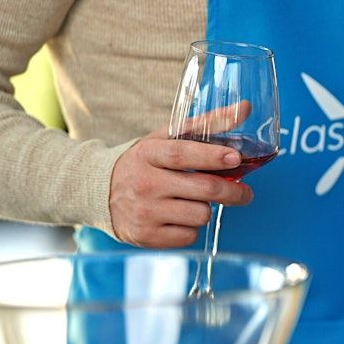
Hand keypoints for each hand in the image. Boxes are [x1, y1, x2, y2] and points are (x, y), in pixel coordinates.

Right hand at [108, 127, 253, 247]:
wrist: (99, 192)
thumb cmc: (145, 163)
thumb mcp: (167, 139)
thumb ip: (208, 124)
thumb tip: (245, 108)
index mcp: (148, 154)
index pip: (182, 154)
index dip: (212, 156)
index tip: (236, 157)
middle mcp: (144, 183)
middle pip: (203, 189)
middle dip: (232, 192)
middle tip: (244, 193)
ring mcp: (144, 212)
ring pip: (201, 215)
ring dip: (206, 209)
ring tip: (193, 202)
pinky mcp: (146, 236)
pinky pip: (190, 236)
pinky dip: (191, 227)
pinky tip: (179, 217)